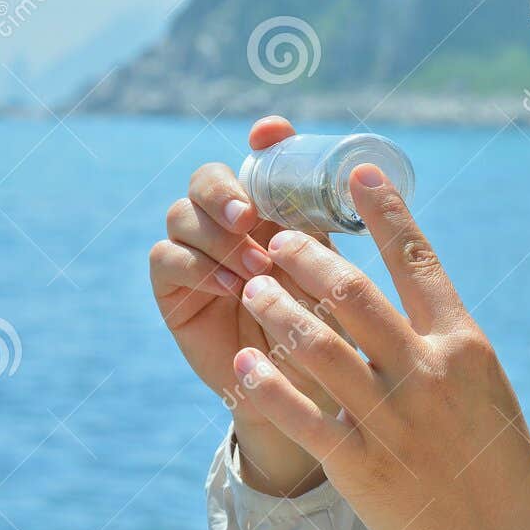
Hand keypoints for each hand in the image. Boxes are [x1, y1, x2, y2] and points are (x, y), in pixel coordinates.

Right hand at [149, 116, 347, 497]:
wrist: (306, 397)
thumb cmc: (335, 333)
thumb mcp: (339, 278)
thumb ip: (334, 234)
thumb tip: (364, 179)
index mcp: (277, 210)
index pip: (259, 159)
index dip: (263, 140)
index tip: (271, 132)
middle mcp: (233, 224)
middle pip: (207, 178)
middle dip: (224, 189)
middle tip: (250, 216)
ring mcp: (199, 252)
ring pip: (182, 214)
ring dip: (216, 235)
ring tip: (254, 267)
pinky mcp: (174, 290)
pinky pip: (166, 259)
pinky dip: (195, 265)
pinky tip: (229, 286)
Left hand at [228, 161, 529, 529]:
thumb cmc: (496, 460)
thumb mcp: (484, 387)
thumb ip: (444, 343)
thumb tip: (404, 295)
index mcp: (464, 344)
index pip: (418, 260)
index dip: (385, 210)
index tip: (358, 171)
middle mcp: (428, 372)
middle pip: (354, 293)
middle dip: (307, 257)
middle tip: (277, 239)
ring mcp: (393, 418)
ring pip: (316, 345)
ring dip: (275, 309)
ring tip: (251, 289)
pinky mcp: (362, 465)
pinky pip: (300, 414)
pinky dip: (265, 386)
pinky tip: (242, 366)